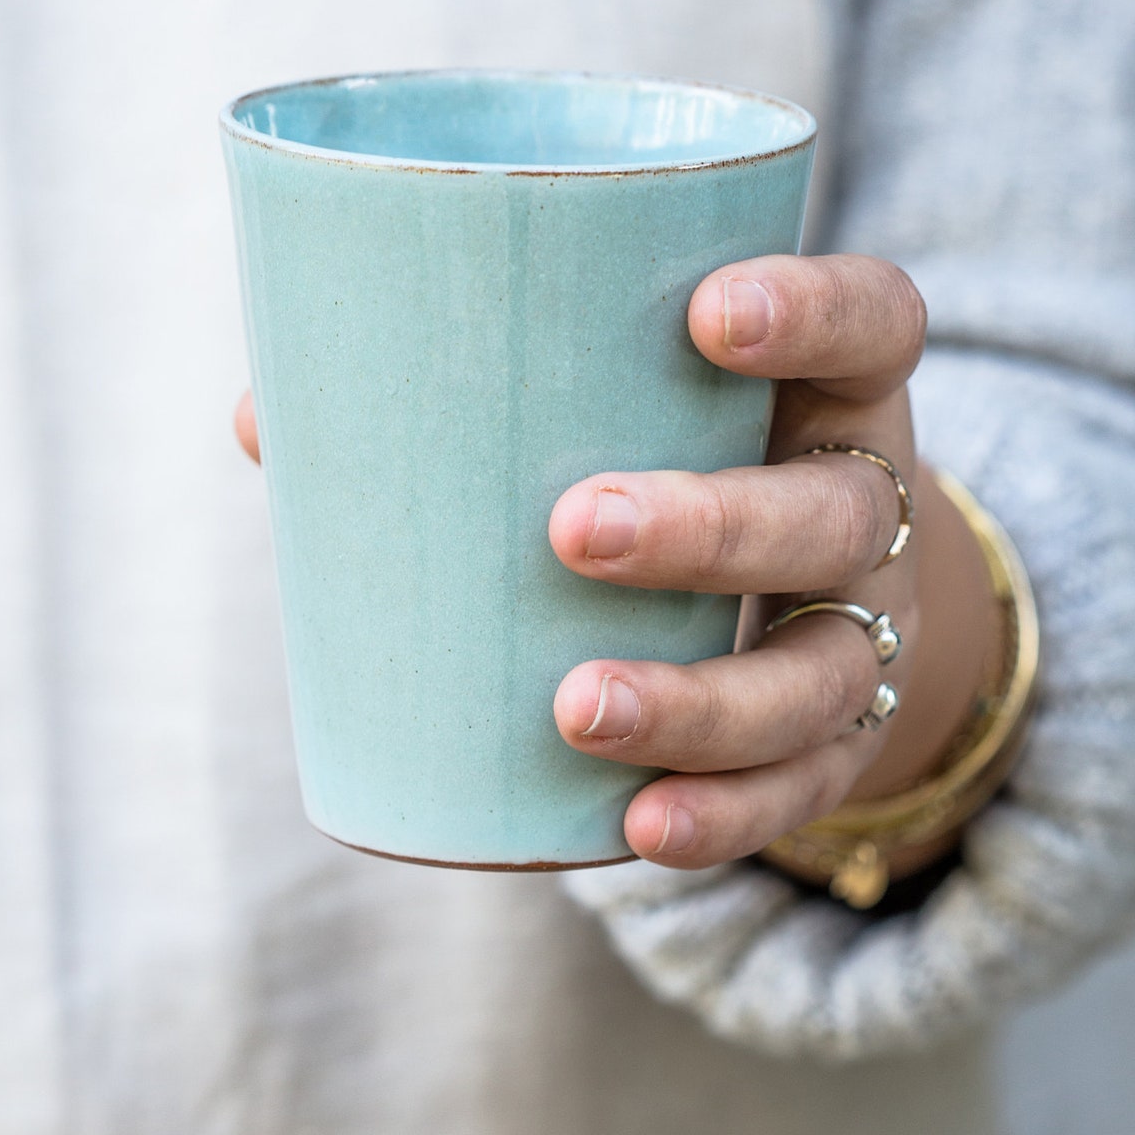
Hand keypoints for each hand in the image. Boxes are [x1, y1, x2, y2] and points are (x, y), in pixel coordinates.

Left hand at [231, 251, 996, 877]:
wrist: (792, 598)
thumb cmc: (656, 461)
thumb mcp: (605, 408)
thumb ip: (460, 395)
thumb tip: (264, 418)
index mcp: (821, 383)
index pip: (870, 320)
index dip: (812, 308)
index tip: (705, 314)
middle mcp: (864, 500)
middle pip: (833, 509)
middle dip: (713, 524)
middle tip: (573, 529)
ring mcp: (862, 631)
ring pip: (822, 669)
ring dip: (704, 698)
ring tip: (575, 707)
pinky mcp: (838, 744)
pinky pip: (798, 791)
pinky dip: (723, 815)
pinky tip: (636, 826)